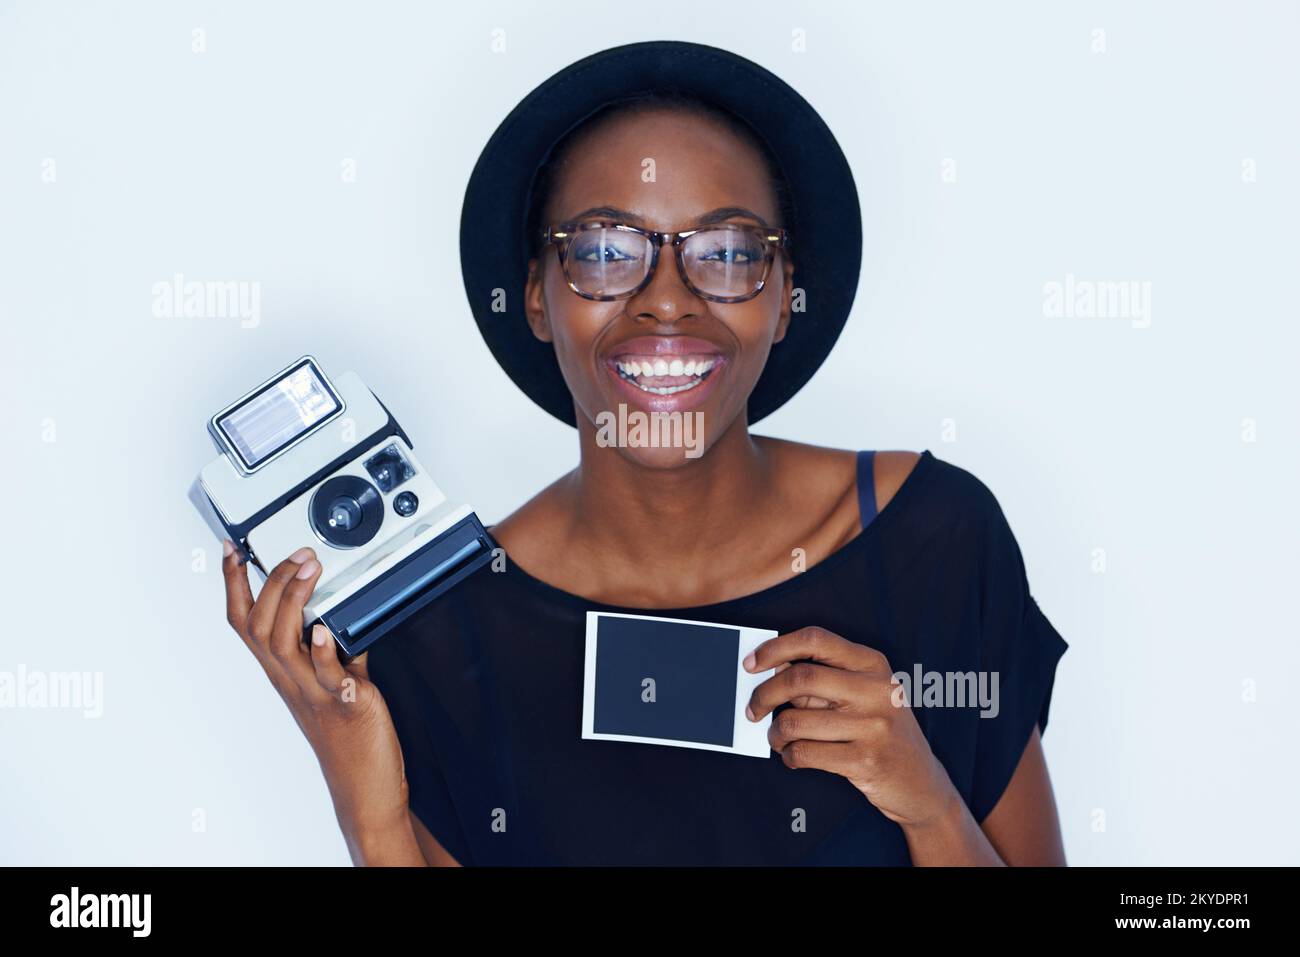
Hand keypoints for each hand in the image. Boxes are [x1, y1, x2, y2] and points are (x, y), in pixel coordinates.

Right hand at [220, 541, 411, 836]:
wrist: (364, 785)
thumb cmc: (350, 733)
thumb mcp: (338, 678)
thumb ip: (338, 647)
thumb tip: (345, 614)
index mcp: (284, 670)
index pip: (244, 622)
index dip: (233, 584)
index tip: (232, 548)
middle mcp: (291, 680)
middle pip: (257, 626)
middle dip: (270, 581)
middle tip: (294, 551)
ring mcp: (314, 693)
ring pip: (281, 644)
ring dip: (293, 602)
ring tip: (309, 570)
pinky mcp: (346, 705)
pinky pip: (328, 677)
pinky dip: (325, 652)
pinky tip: (327, 631)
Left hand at [744, 625, 957, 827]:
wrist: (922, 783)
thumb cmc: (881, 731)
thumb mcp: (864, 694)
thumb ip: (823, 678)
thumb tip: (770, 666)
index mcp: (873, 664)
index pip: (816, 639)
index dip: (776, 648)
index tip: (751, 663)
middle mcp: (876, 690)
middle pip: (800, 678)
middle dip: (764, 695)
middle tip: (753, 708)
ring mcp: (873, 727)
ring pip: (796, 721)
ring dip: (776, 733)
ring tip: (780, 738)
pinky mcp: (865, 761)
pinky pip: (805, 753)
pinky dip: (789, 756)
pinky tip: (794, 756)